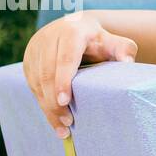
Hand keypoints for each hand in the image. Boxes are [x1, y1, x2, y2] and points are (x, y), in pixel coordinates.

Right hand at [22, 10, 137, 137]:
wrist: (74, 26)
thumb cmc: (98, 40)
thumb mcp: (113, 41)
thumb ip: (123, 49)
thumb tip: (127, 63)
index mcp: (71, 32)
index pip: (65, 58)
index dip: (63, 80)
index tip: (65, 102)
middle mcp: (48, 39)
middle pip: (47, 73)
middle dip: (54, 101)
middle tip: (67, 123)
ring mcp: (35, 50)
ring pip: (37, 82)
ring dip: (47, 107)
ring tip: (61, 129)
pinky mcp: (28, 61)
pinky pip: (33, 85)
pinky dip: (42, 104)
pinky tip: (53, 119)